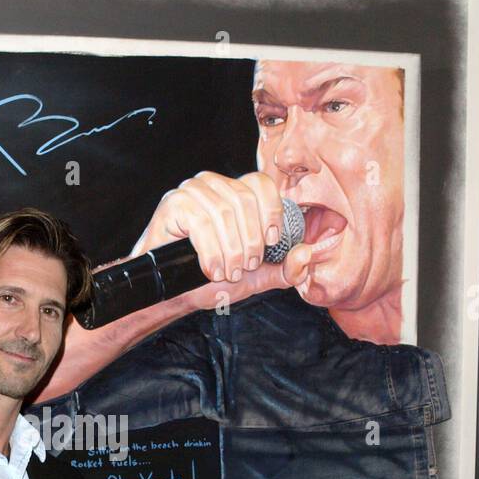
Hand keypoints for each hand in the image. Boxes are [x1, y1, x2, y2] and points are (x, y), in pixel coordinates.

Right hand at [129, 170, 314, 313]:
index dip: (271, 211)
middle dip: (250, 241)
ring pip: (224, 212)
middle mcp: (214, 185)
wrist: (172, 294)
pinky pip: (201, 222)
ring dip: (230, 250)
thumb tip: (306, 254)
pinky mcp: (173, 204)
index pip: (261, 184)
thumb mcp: (256, 276)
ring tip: (226, 272)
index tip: (270, 241)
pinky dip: (210, 252)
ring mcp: (191, 191)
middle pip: (244, 200)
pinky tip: (211, 270)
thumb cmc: (210, 280)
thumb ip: (284, 268)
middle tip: (244, 267)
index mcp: (235, 193)